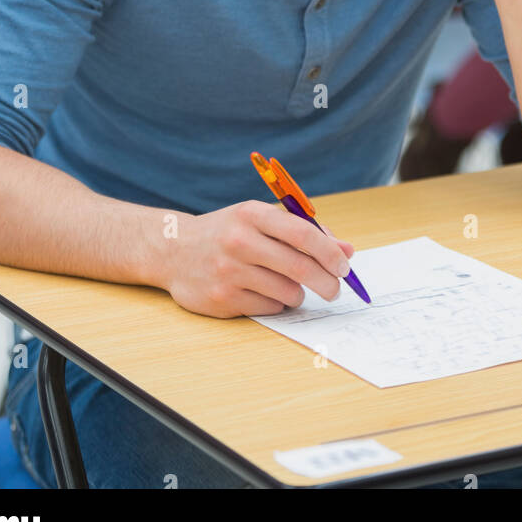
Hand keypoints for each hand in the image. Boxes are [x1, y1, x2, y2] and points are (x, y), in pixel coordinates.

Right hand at [161, 200, 354, 318]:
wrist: (174, 251)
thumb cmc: (228, 233)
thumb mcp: (260, 220)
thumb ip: (304, 232)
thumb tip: (347, 250)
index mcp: (252, 214)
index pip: (303, 234)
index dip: (330, 252)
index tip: (345, 265)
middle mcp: (239, 241)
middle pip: (300, 267)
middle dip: (327, 282)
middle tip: (335, 289)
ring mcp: (229, 271)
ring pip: (288, 292)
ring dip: (299, 293)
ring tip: (290, 286)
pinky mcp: (222, 299)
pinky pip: (269, 307)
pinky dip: (277, 303)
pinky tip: (264, 292)